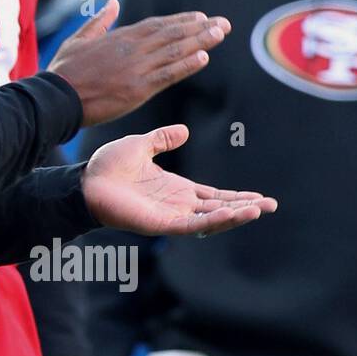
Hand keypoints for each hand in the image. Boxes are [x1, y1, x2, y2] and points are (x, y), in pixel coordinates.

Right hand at [47, 0, 230, 125]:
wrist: (56, 97)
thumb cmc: (64, 70)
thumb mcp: (79, 39)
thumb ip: (99, 21)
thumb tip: (112, 3)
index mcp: (120, 37)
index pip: (157, 25)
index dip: (181, 20)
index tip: (201, 17)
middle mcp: (132, 49)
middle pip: (172, 35)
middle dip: (200, 28)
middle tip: (223, 23)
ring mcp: (136, 68)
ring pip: (174, 51)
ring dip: (200, 41)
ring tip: (221, 34)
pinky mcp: (138, 89)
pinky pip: (167, 75)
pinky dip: (186, 66)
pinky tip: (203, 58)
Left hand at [82, 125, 276, 236]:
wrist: (84, 180)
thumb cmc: (107, 167)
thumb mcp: (140, 146)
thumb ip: (162, 140)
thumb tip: (184, 130)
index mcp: (175, 189)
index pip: (213, 195)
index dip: (236, 196)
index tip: (260, 196)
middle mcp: (177, 204)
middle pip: (219, 209)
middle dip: (245, 208)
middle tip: (272, 205)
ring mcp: (171, 216)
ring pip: (211, 218)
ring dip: (236, 215)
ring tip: (260, 209)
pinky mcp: (162, 224)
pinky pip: (194, 225)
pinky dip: (216, 221)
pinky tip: (235, 214)